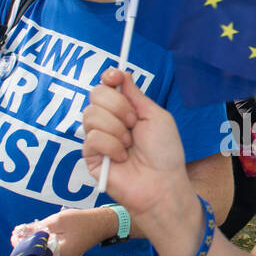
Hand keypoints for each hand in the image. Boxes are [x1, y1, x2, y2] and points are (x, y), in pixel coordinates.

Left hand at [10, 208, 109, 255]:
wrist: (99, 224)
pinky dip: (40, 244)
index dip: (20, 244)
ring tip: (28, 230)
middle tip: (19, 230)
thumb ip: (36, 229)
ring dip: (33, 243)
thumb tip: (16, 234)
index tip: (14, 234)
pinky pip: (46, 252)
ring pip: (39, 254)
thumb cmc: (80, 222)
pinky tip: (39, 234)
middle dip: (25, 243)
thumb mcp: (56, 221)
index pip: (32, 255)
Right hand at [82, 68, 195, 237]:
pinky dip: (111, 146)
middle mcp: (109, 121)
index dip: (108, 78)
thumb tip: (121, 73)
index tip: (114, 78)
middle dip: (118, 107)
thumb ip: (136, 95)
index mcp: (125, 110)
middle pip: (95, 94)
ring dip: (116, 129)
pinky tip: (122, 158)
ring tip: (130, 144)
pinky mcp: (91, 157)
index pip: (106, 85)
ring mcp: (98, 138)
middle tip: (134, 124)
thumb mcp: (156, 117)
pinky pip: (92, 138)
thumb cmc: (164, 153)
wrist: (162, 183)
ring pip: (90, 115)